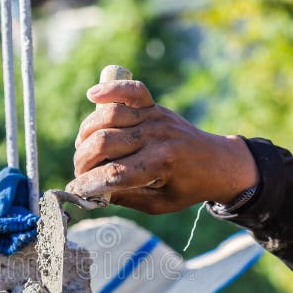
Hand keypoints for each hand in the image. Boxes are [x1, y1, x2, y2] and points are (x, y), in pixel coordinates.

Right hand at [68, 80, 258, 213]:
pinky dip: (110, 89)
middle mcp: (156, 137)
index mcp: (160, 164)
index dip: (88, 183)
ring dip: (86, 134)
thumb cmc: (187, 188)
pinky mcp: (155, 106)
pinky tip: (92, 95)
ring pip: (108, 116)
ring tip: (84, 148)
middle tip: (80, 171)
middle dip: (82, 160)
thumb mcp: (159, 203)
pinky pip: (131, 90)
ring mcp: (155, 118)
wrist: (217, 163)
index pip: (113, 173)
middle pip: (104, 143)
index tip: (75, 189)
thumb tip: (91, 193)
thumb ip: (125, 198)